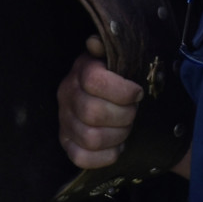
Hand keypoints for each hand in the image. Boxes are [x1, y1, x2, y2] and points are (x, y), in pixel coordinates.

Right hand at [57, 36, 145, 168]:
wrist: (110, 102)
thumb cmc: (119, 80)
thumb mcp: (118, 60)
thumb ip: (110, 50)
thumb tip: (94, 43)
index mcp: (81, 71)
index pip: (94, 81)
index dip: (122, 90)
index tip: (138, 93)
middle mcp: (66, 95)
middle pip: (94, 113)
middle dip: (124, 116)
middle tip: (134, 113)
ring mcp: (64, 122)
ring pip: (91, 138)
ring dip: (117, 136)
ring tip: (126, 129)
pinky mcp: (67, 144)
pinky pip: (82, 158)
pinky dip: (105, 156)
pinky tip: (116, 146)